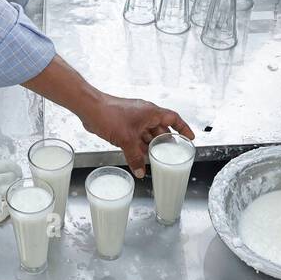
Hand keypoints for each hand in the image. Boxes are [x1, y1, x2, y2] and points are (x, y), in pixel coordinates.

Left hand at [77, 93, 193, 177]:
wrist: (90, 108)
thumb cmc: (109, 114)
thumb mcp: (126, 140)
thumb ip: (135, 157)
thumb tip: (141, 171)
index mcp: (151, 112)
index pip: (173, 119)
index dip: (183, 128)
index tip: (190, 137)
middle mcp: (144, 114)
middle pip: (161, 129)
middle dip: (165, 141)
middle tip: (171, 154)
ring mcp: (134, 119)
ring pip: (147, 134)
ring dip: (150, 145)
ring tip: (155, 158)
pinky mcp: (124, 124)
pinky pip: (136, 136)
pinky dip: (139, 146)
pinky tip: (139, 157)